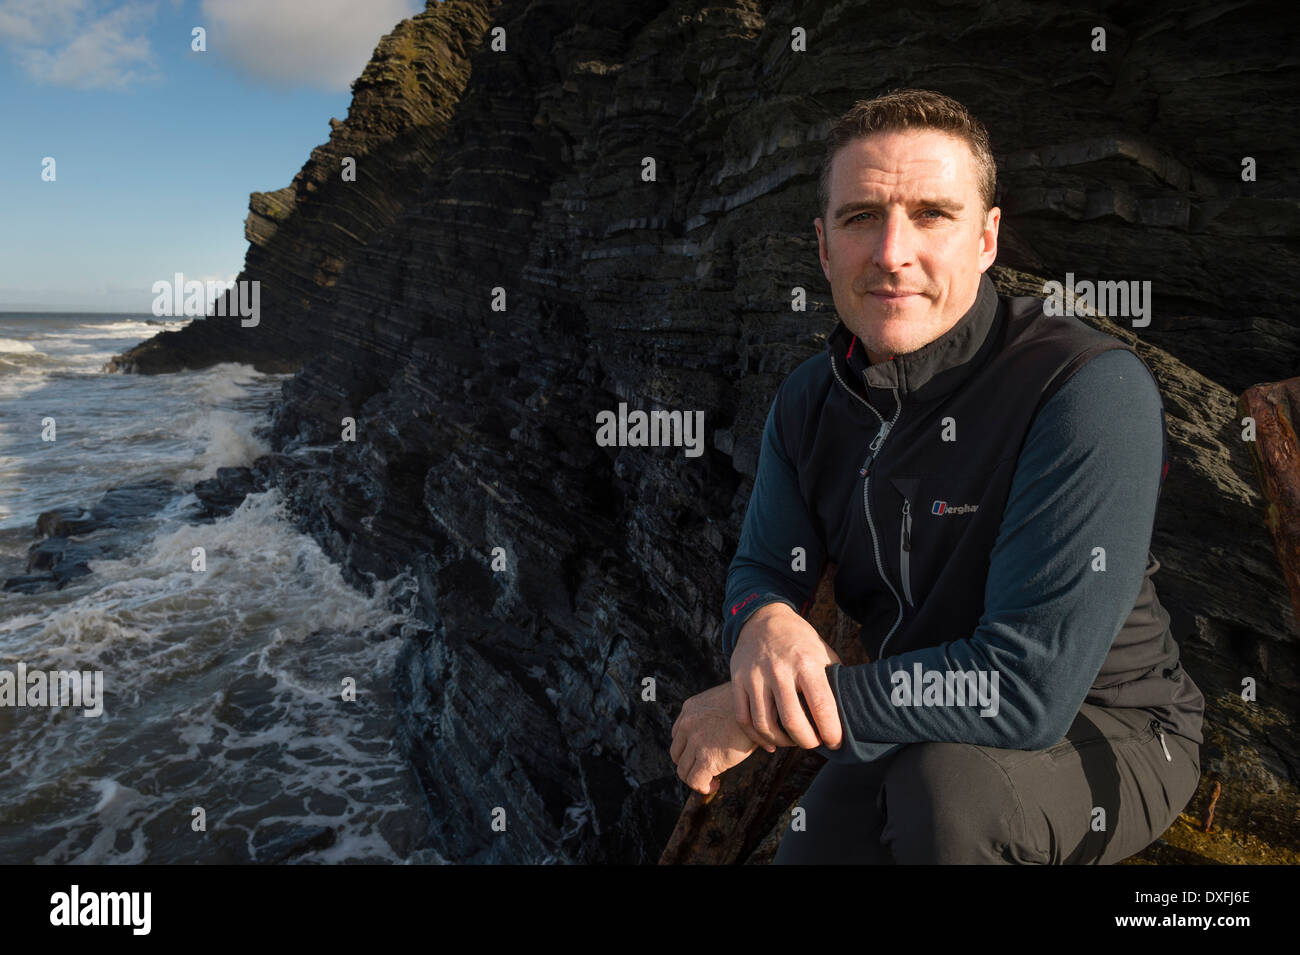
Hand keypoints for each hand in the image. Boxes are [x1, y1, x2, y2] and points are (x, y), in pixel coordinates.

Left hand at [670, 682, 758, 795]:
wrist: (762, 707)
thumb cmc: (752, 704)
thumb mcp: (723, 702)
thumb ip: (713, 715)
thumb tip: (718, 733)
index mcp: (690, 708)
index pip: (678, 735)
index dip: (688, 749)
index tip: (702, 755)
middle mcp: (687, 724)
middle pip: (677, 754)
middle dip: (690, 764)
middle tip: (706, 769)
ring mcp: (695, 742)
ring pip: (683, 771)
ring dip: (696, 778)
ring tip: (712, 780)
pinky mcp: (707, 758)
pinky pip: (695, 781)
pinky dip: (703, 788)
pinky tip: (716, 784)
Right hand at [729, 602, 843, 751]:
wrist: (763, 618)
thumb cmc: (799, 641)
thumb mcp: (822, 652)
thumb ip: (834, 679)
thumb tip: (850, 709)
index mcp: (806, 663)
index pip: (821, 706)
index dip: (831, 732)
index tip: (836, 742)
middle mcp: (779, 670)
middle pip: (792, 721)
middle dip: (807, 742)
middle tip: (815, 743)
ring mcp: (754, 676)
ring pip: (764, 724)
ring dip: (783, 742)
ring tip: (794, 741)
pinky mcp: (737, 681)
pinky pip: (744, 719)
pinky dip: (757, 737)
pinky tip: (771, 742)